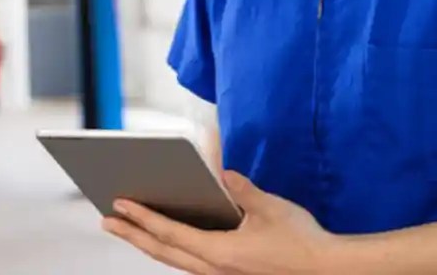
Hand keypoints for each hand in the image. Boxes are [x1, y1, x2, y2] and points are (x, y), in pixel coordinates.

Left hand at [102, 171, 340, 274]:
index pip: (169, 233)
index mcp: (220, 253)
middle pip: (163, 252)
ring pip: (175, 261)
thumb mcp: (270, 207)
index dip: (141, 218)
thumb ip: (242, 188)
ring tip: (130, 229)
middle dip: (133, 234)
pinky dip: (174, 251)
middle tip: (107, 219)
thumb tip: (221, 172)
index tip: (118, 205)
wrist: (329, 271)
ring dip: (149, 244)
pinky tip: (168, 241)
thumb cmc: (302, 240)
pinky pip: (192, 264)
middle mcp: (215, 270)